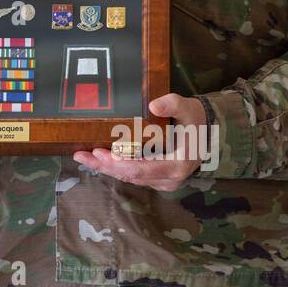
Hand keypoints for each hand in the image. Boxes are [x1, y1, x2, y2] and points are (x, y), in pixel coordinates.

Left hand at [72, 94, 206, 191]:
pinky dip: (115, 168)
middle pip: (131, 176)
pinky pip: (133, 176)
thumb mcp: (187, 107)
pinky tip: (98, 160)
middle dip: (105, 166)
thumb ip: (172, 104)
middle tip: (82, 155)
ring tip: (83, 157)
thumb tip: (153, 105)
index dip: (119, 163)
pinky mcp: (157, 179)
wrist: (205, 133)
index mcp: (177, 165)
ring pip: (130, 178)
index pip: (142, 169)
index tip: (100, 153)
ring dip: (106, 168)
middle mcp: (169, 179)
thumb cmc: (194, 120)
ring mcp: (163, 182)